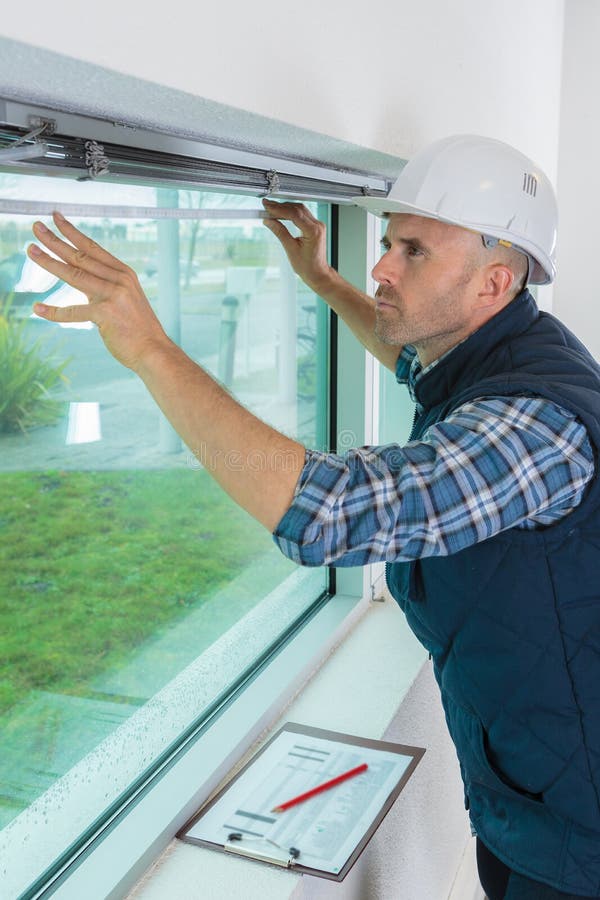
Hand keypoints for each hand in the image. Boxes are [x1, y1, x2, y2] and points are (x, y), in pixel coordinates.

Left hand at [27, 213, 169, 370]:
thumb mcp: (127, 299)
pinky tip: (38, 308)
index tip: (56, 218)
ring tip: (30, 250)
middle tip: (36, 226)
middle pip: (80, 255)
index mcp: (124, 273)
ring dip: (49, 262)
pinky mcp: (105, 315)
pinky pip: (73, 312)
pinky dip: (54, 312)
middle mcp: (119, 280)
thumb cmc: (139, 329)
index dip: (72, 232)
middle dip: (55, 240)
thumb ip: (107, 286)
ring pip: (74, 274)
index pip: (93, 247)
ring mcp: (112, 296)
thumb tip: (83, 279)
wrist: (154, 351)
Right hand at [262, 199, 332, 291]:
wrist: (317, 273)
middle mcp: (318, 225)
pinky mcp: (315, 226)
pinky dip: (291, 212)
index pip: (294, 214)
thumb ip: (280, 232)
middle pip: (297, 208)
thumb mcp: (290, 249)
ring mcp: (318, 225)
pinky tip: (281, 213)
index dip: (279, 208)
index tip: (267, 206)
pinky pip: (302, 214)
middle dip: (280, 206)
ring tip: (271, 209)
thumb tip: (269, 221)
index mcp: (313, 231)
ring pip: (300, 209)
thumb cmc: (307, 266)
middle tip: (266, 205)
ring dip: (285, 208)